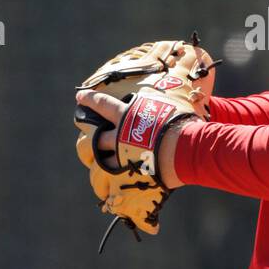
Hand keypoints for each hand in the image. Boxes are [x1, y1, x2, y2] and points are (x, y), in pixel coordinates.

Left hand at [75, 87, 204, 188]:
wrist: (184, 148)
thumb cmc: (180, 123)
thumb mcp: (171, 107)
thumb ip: (166, 106)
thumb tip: (188, 86)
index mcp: (127, 116)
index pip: (103, 104)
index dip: (90, 100)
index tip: (80, 97)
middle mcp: (120, 136)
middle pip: (98, 138)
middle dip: (92, 138)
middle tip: (88, 138)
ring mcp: (123, 155)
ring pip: (106, 159)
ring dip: (105, 160)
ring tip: (103, 163)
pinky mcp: (131, 172)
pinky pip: (120, 177)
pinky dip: (118, 178)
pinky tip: (117, 183)